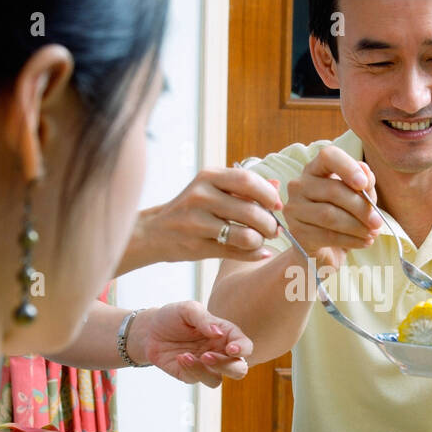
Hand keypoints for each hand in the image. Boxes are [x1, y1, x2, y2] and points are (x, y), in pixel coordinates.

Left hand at [127, 302, 251, 386]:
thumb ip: (204, 319)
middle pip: (239, 369)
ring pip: (218, 380)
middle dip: (229, 367)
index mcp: (226, 335)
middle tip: (208, 356)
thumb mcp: (188, 309)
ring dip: (205, 371)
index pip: (244, 346)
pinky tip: (180, 357)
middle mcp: (219, 352)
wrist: (149, 331)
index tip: (231, 348)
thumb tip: (219, 333)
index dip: (243, 349)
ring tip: (187, 355)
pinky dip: (189, 369)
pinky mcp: (190, 375)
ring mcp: (206, 366)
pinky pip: (196, 379)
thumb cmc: (172, 317)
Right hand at [129, 167, 282, 265]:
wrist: (154, 232)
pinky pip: (235, 253)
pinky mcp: (196, 247)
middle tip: (274, 229)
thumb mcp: (212, 189)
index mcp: (208, 177)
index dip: (268, 194)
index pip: (247, 180)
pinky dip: (253, 254)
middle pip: (250, 211)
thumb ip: (244, 187)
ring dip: (260, 240)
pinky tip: (260, 252)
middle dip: (270, 223)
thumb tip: (277, 184)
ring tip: (261, 240)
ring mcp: (196, 223)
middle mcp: (201, 196)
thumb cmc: (191, 209)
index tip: (277, 206)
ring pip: (244, 235)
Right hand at [284, 145, 380, 268]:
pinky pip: (327, 235)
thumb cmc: (343, 217)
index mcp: (315, 169)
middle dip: (360, 207)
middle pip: (332, 190)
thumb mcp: (359, 198)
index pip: (328, 156)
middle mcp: (299, 185)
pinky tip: (364, 242)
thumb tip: (366, 172)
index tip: (364, 184)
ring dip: (356, 226)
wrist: (324, 251)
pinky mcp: (296, 233)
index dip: (347, 167)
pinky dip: (351, 240)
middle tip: (378, 221)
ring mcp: (294, 209)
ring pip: (329, 214)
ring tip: (373, 233)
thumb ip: (364, 184)